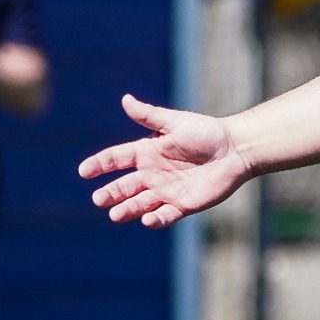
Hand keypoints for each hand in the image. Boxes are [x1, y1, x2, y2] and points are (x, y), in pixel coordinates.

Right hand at [79, 94, 252, 227]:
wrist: (236, 149)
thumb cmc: (206, 132)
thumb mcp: (176, 122)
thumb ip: (149, 116)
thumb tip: (125, 99)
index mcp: (148, 152)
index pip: (117, 159)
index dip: (100, 164)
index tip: (83, 171)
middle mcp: (153, 173)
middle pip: (124, 186)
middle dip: (111, 192)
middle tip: (98, 199)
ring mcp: (167, 190)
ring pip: (140, 203)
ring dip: (127, 209)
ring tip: (115, 214)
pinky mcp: (183, 204)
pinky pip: (166, 215)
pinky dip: (156, 219)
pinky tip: (147, 220)